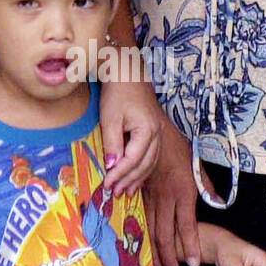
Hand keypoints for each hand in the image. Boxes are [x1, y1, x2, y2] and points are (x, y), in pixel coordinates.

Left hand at [99, 75, 160, 195]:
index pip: (133, 160)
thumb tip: (112, 166)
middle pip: (144, 165)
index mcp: (147, 131)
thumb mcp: (110, 117)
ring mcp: (157, 133)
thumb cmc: (117, 92)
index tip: (107, 185)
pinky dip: (141, 169)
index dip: (120, 174)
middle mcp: (157, 135)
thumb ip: (112, 143)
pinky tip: (134, 177)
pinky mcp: (153, 131)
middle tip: (115, 193)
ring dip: (137, 178)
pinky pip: (150, 156)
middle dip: (129, 180)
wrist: (127, 72)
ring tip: (125, 191)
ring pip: (149, 163)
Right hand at [146, 121, 206, 265]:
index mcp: (183, 190)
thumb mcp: (196, 161)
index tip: (195, 264)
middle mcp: (165, 196)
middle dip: (169, 256)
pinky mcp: (137, 189)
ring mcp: (149, 194)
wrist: (147, 126)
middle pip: (166, 232)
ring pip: (150, 227)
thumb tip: (217, 201)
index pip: (187, 225)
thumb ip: (207, 184)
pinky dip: (141, 232)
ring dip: (153, 249)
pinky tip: (140, 244)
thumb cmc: (175, 143)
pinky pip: (140, 215)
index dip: (190, 246)